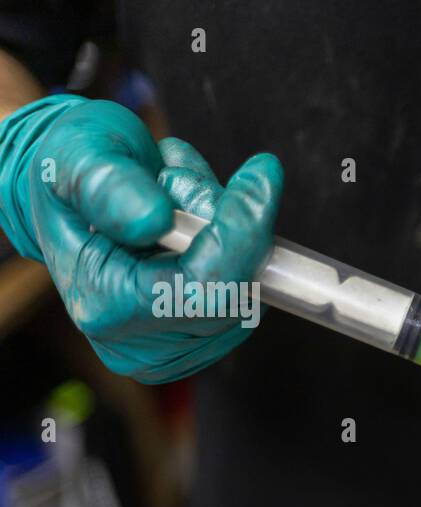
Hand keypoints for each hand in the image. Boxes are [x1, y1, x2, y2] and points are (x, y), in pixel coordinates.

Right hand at [0, 94, 282, 382]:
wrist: (74, 197)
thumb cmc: (73, 172)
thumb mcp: (75, 155)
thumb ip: (109, 185)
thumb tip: (156, 221)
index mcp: (103, 305)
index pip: (205, 286)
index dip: (241, 230)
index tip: (261, 172)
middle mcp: (140, 346)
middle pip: (235, 292)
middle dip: (226, 222)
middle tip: (179, 180)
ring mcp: (176, 351)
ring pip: (249, 291)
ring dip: (228, 233)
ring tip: (172, 202)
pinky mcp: (205, 342)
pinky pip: (251, 293)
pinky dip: (234, 251)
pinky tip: (189, 229)